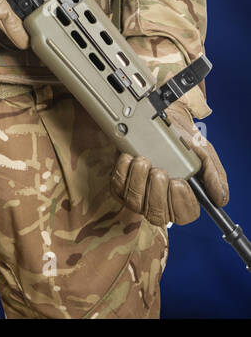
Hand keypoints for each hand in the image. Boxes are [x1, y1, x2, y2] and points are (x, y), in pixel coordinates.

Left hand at [110, 103, 228, 225]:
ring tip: (143, 161)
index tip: (179, 182)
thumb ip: (213, 175)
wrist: (159, 120)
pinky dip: (122, 172)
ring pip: (135, 202)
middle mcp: (160, 201)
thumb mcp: (203, 154)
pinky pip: (117, 187)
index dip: (181, 203)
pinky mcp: (120, 184)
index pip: (183, 216)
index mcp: (183, 198)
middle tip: (159, 171)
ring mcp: (139, 195)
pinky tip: (129, 158)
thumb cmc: (183, 141)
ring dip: (138, 181)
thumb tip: (220, 198)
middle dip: (157, 192)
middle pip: (157, 214)